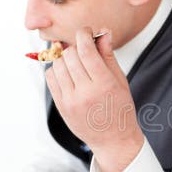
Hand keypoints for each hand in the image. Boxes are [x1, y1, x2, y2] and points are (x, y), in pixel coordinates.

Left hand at [46, 28, 143, 171]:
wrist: (113, 140)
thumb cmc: (120, 108)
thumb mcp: (120, 81)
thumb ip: (108, 56)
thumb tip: (103, 32)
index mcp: (104, 84)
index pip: (86, 50)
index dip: (84, 34)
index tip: (86, 31)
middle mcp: (85, 92)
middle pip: (70, 55)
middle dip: (75, 46)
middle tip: (83, 49)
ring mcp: (71, 101)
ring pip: (58, 65)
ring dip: (65, 58)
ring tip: (76, 62)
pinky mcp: (61, 106)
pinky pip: (50, 78)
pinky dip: (56, 70)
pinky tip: (67, 73)